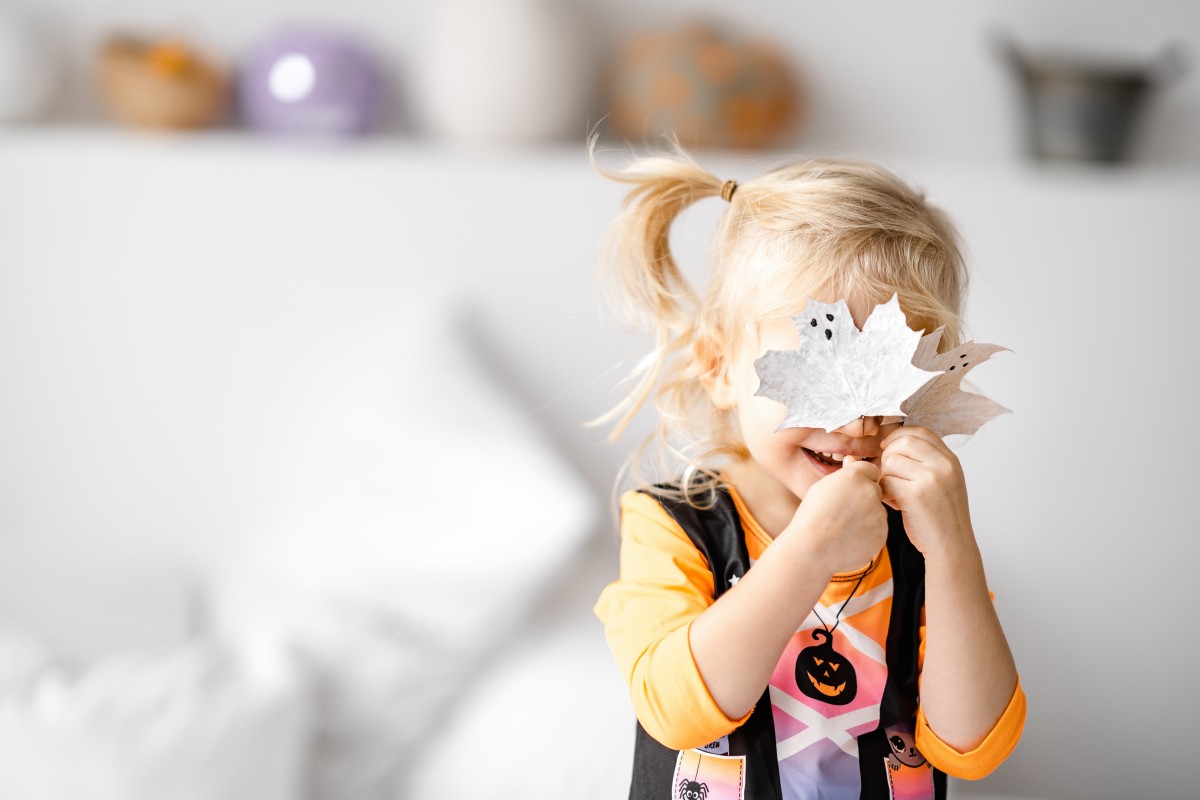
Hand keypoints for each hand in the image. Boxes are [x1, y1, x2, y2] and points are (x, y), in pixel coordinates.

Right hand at [785, 458, 887, 574]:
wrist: (811, 548)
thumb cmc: (811, 516)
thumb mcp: (822, 487)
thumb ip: (844, 474)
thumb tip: (853, 461)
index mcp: (855, 477)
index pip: (870, 470)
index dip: (859, 480)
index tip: (847, 491)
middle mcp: (871, 493)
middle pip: (875, 491)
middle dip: (864, 498)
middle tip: (841, 511)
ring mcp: (878, 515)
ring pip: (877, 512)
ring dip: (865, 517)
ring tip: (841, 527)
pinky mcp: (881, 535)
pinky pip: (877, 531)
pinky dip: (866, 534)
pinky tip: (847, 538)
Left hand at [877, 426, 973, 557]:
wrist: (951, 546)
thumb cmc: (941, 516)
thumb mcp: (943, 481)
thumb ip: (926, 462)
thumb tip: (892, 443)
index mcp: (950, 460)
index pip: (920, 432)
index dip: (898, 435)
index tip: (887, 446)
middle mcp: (944, 465)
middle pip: (902, 442)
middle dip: (887, 456)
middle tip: (888, 474)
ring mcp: (931, 478)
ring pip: (891, 461)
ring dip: (885, 476)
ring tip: (894, 492)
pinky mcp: (916, 494)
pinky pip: (886, 481)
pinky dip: (884, 491)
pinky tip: (893, 503)